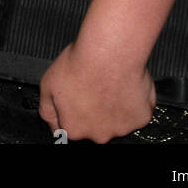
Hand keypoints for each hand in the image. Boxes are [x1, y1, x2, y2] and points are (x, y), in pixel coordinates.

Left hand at [38, 41, 155, 142]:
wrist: (109, 51)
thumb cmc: (80, 64)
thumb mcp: (47, 84)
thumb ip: (47, 109)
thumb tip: (50, 121)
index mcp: (74, 129)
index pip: (71, 127)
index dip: (73, 107)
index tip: (78, 93)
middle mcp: (98, 135)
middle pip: (95, 125)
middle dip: (94, 109)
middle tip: (94, 83)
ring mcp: (121, 128)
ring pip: (117, 118)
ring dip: (114, 104)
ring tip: (110, 79)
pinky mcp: (140, 118)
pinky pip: (136, 111)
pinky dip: (134, 100)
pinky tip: (126, 82)